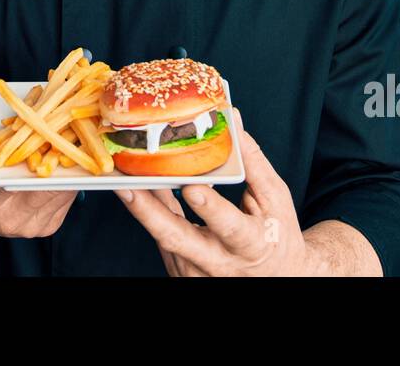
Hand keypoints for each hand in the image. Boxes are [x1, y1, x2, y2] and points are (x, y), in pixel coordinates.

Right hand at [0, 95, 77, 238]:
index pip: (19, 181)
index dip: (42, 155)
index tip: (55, 127)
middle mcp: (14, 220)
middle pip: (53, 184)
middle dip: (65, 150)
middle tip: (74, 118)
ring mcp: (35, 225)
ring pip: (67, 187)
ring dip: (74, 158)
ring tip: (76, 128)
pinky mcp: (50, 222)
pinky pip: (71, 192)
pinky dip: (72, 169)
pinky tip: (71, 146)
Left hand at [113, 108, 310, 275]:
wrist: (277, 278)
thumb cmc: (277, 235)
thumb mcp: (275, 200)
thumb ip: (254, 162)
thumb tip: (233, 121)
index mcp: (251, 245)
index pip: (229, 228)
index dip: (211, 209)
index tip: (193, 187)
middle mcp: (219, 264)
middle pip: (178, 239)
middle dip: (149, 213)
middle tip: (127, 187)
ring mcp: (196, 272)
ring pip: (163, 236)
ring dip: (141, 207)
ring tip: (121, 178)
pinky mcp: (181, 272)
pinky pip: (162, 236)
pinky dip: (150, 211)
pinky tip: (137, 187)